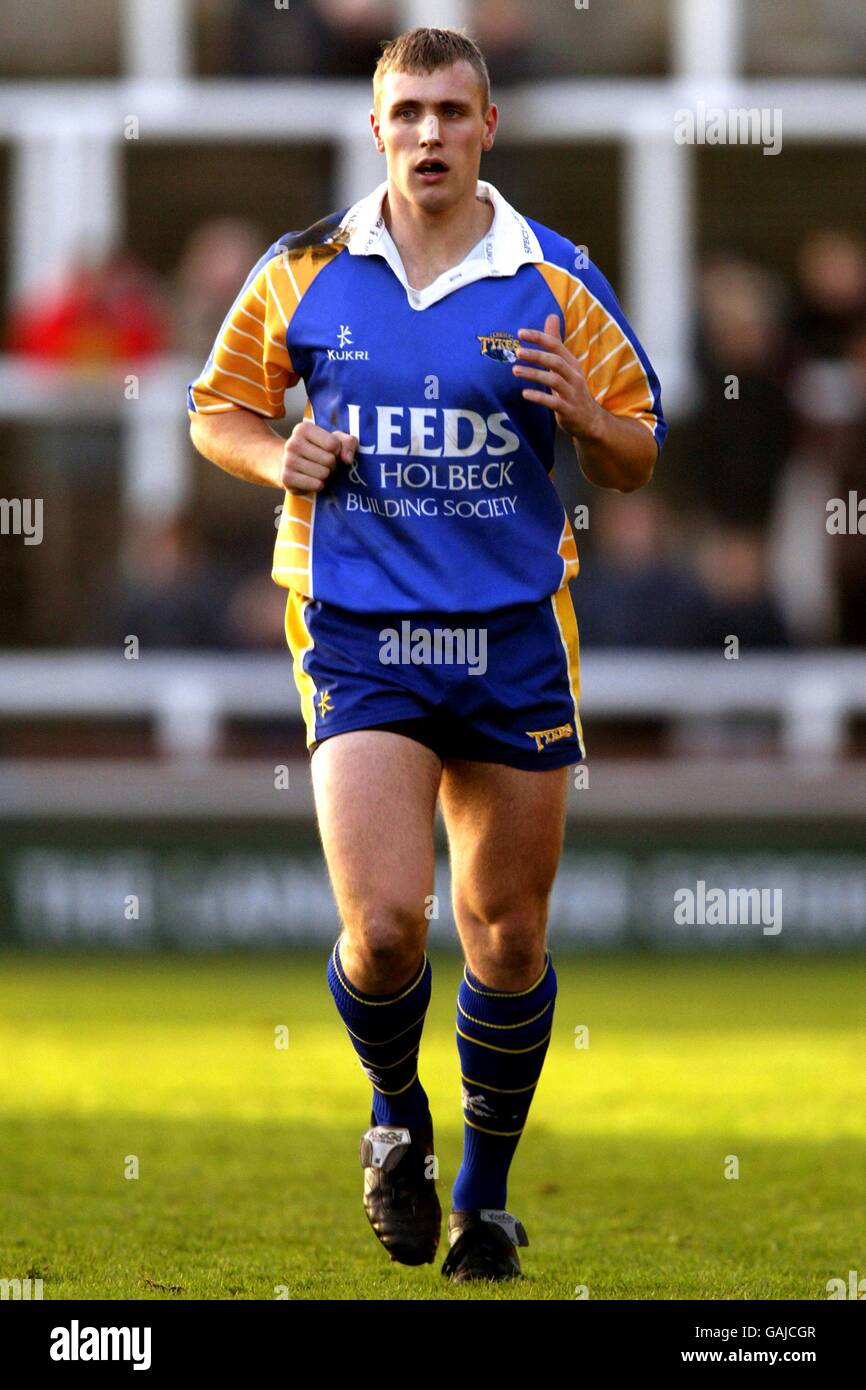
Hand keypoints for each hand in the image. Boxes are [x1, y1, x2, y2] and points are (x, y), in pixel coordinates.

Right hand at [279, 420, 358, 494]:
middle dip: (332, 465)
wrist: (290, 466)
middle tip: (324, 464)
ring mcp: (288, 461)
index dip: (337, 451)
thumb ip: (348, 443)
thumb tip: (348, 459)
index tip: (330, 451)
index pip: (333, 443)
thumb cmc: (318, 451)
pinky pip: (316, 485)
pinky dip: (319, 485)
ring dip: (325, 476)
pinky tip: (312, 480)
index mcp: (304, 429)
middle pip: (329, 460)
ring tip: (317, 472)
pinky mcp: (287, 478)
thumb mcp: (335, 440)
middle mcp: (293, 443)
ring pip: (323, 474)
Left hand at [512, 313, 602, 441]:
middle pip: (556, 361)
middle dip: (536, 355)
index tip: (520, 333)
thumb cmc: (573, 390)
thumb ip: (556, 343)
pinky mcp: (568, 410)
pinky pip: (553, 402)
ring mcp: (572, 394)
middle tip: (517, 351)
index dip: (539, 337)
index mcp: (572, 364)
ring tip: (515, 370)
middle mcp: (574, 376)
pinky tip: (525, 393)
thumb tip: (551, 316)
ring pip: (554, 380)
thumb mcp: (566, 365)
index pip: (556, 345)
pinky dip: (539, 397)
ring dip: (534, 375)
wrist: (590, 420)